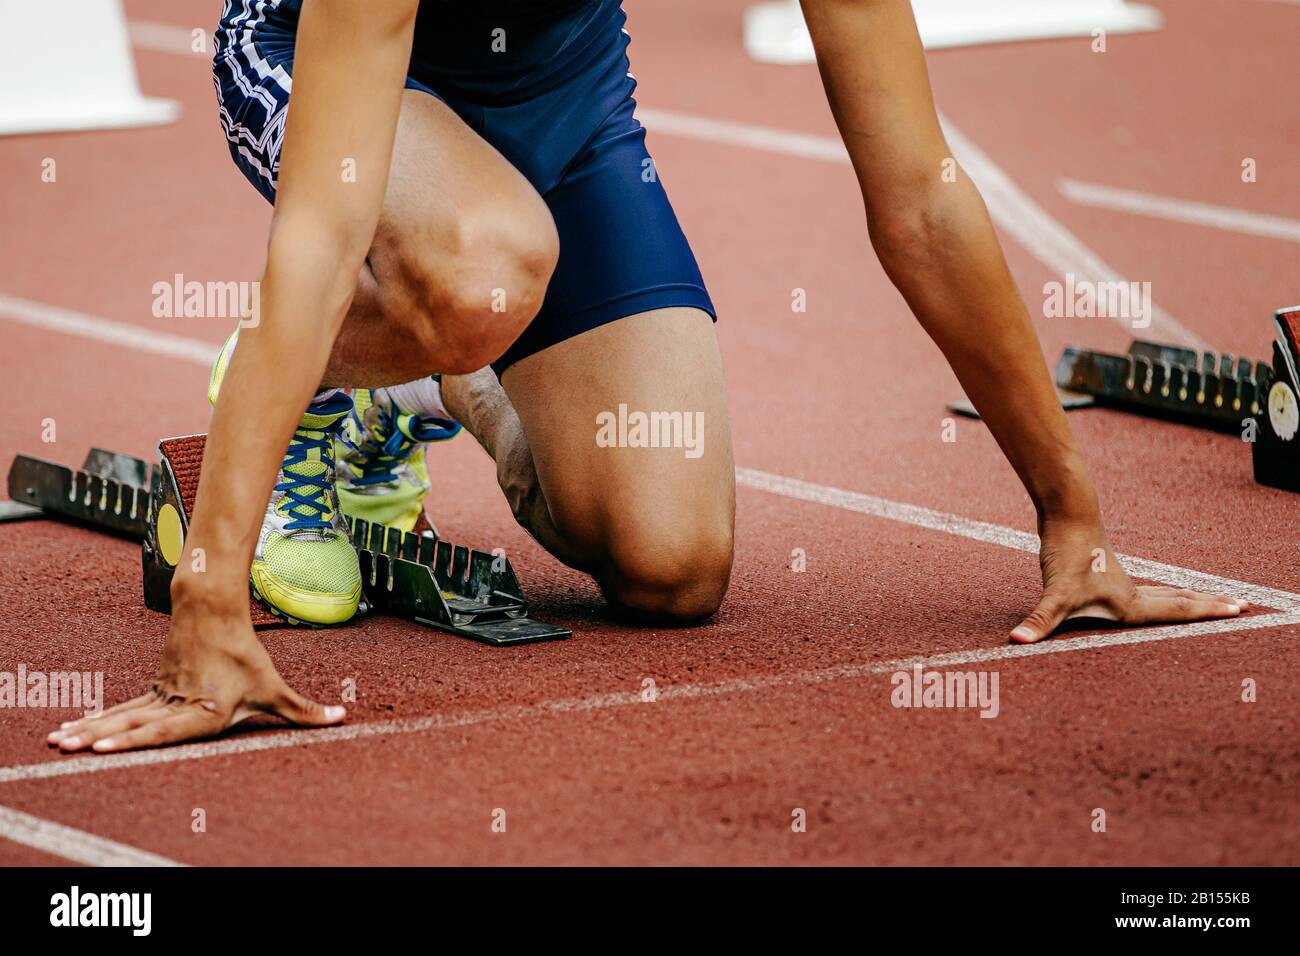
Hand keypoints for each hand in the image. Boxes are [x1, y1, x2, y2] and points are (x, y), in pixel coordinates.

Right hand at [47, 585, 344, 752]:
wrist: (211, 609)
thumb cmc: (243, 652)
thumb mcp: (274, 686)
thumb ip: (303, 710)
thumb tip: (341, 718)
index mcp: (201, 709)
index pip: (163, 729)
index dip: (133, 740)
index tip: (103, 748)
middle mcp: (175, 704)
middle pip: (131, 724)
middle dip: (98, 738)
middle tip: (67, 749)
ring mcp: (158, 696)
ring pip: (118, 716)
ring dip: (87, 730)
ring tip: (56, 743)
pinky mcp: (151, 690)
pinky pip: (119, 710)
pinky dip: (93, 722)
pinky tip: (70, 733)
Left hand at [1010, 517, 1245, 643]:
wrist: (1066, 510)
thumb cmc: (1066, 551)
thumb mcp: (1054, 593)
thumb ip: (1039, 621)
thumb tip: (1016, 642)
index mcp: (1128, 603)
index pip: (1178, 611)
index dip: (1208, 613)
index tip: (1241, 610)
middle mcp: (1130, 592)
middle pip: (1179, 601)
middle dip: (1208, 606)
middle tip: (1243, 606)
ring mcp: (1119, 580)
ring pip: (1164, 592)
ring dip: (1188, 599)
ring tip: (1209, 601)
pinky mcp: (1105, 572)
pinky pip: (1144, 588)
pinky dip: (1162, 593)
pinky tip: (1157, 596)